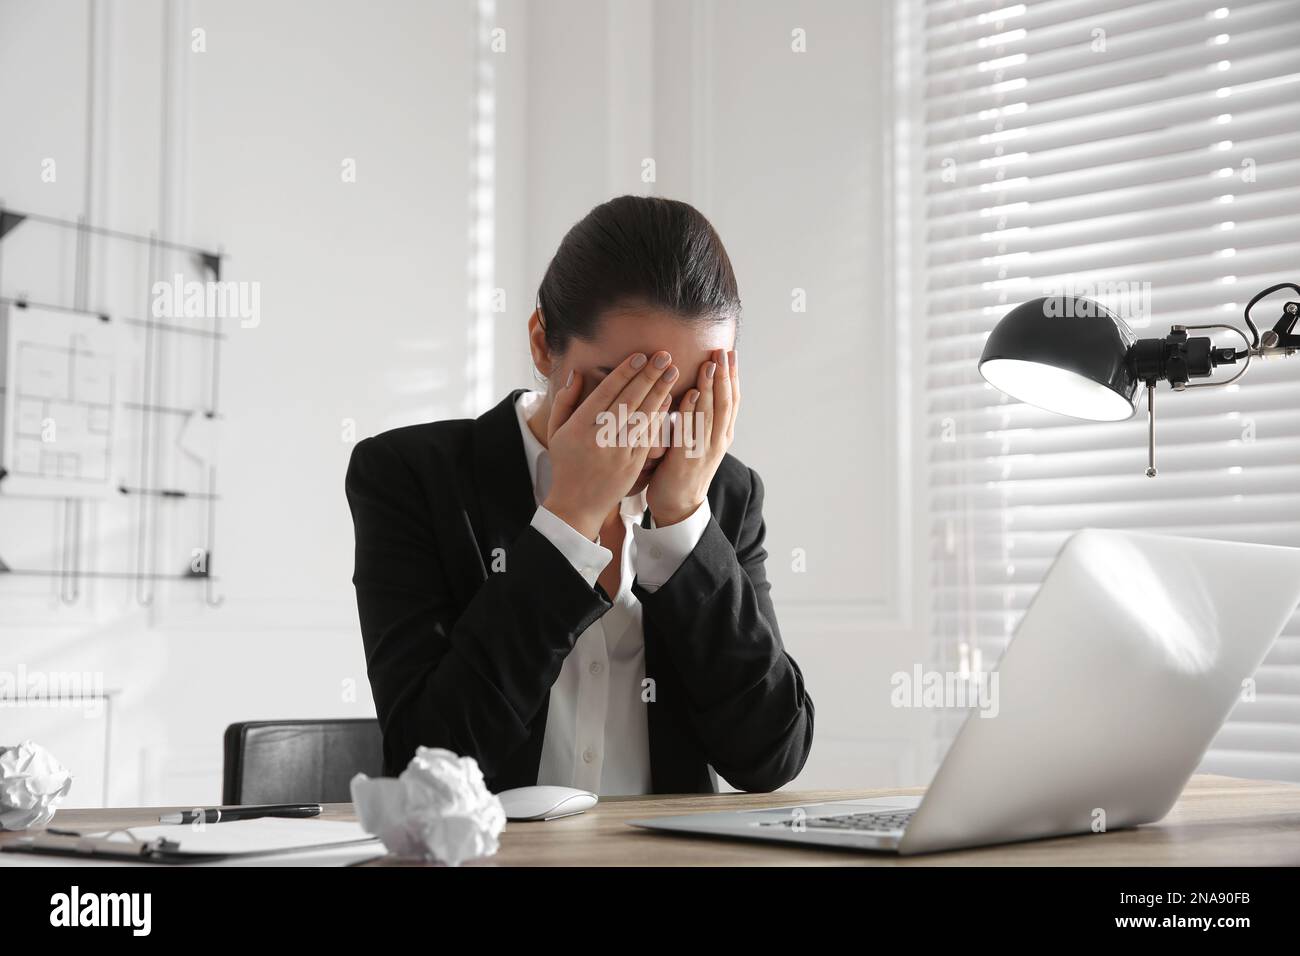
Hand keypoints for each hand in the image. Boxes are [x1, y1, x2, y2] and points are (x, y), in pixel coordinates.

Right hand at [543, 350, 679, 539]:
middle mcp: (600, 437)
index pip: (606, 393)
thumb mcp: (556, 431)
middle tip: (664, 356)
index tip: (640, 356)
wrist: (577, 504)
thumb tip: (577, 373)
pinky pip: (649, 437)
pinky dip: (660, 418)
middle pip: (628, 400)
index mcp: (580, 426)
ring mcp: (618, 452)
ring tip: (672, 372)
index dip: (625, 373)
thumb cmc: (566, 463)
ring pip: (642, 417)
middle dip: (648, 376)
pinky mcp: (633, 465)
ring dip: (659, 392)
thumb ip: (564, 401)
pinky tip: (670, 401)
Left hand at [646, 347, 737, 526]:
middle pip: (725, 402)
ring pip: (712, 413)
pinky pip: (691, 430)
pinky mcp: (687, 459)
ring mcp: (705, 450)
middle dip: (725, 375)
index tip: (731, 353)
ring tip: (711, 364)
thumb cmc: (683, 469)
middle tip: (723, 351)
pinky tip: (693, 393)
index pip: (732, 400)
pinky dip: (693, 410)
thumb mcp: (698, 441)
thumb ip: (700, 418)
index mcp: (722, 435)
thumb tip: (698, 389)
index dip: (732, 376)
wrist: (678, 505)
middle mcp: (718, 440)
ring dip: (712, 387)